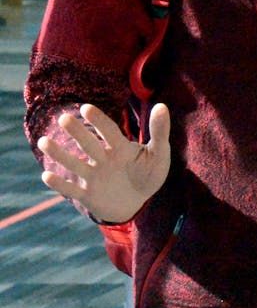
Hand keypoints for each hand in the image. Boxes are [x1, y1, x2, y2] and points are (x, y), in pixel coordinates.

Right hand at [38, 103, 170, 223]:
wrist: (138, 201)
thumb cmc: (148, 173)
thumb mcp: (159, 153)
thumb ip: (159, 131)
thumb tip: (162, 106)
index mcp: (120, 147)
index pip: (109, 131)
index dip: (99, 120)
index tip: (86, 108)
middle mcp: (103, 159)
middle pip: (89, 144)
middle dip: (77, 132)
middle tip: (63, 118)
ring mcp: (94, 177)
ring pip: (75, 164)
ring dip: (60, 154)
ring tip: (44, 141)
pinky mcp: (88, 195)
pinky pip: (72, 189)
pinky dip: (60, 184)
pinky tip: (46, 175)